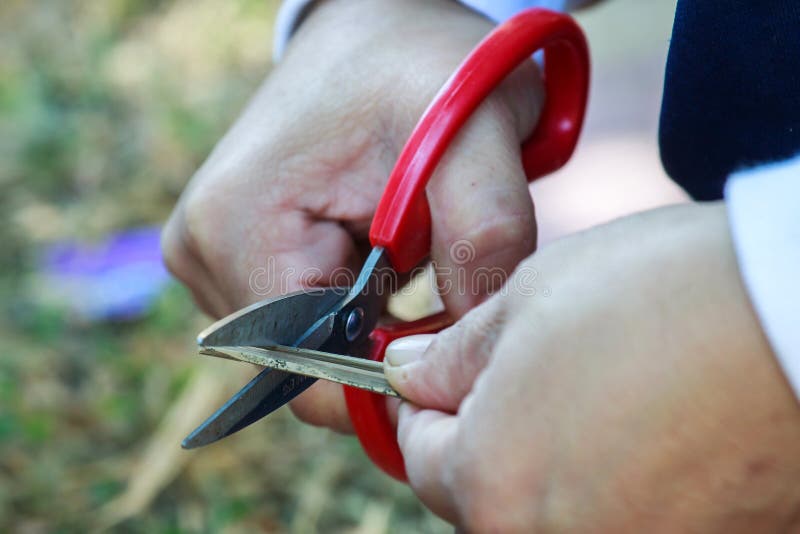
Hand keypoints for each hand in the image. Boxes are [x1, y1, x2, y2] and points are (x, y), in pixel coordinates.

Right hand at [161, 0, 541, 430]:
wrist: (375, 24)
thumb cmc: (417, 64)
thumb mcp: (473, 129)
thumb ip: (486, 234)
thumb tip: (468, 337)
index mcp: (237, 227)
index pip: (308, 376)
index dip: (389, 381)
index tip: (454, 345)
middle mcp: (202, 250)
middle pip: (307, 366)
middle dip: (387, 341)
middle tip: (445, 278)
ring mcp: (210, 253)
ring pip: (308, 346)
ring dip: (372, 319)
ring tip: (412, 248)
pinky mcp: (233, 252)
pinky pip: (301, 317)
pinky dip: (355, 305)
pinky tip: (384, 253)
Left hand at [387, 203, 799, 530]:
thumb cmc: (663, 299)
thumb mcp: (527, 302)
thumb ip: (452, 356)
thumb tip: (410, 374)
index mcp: (494, 486)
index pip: (419, 455)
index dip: (422, 405)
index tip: (436, 373)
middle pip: (481, 495)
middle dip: (483, 435)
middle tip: (516, 373)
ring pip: (549, 511)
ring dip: (549, 459)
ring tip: (593, 391)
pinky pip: (621, 517)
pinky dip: (614, 481)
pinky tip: (644, 426)